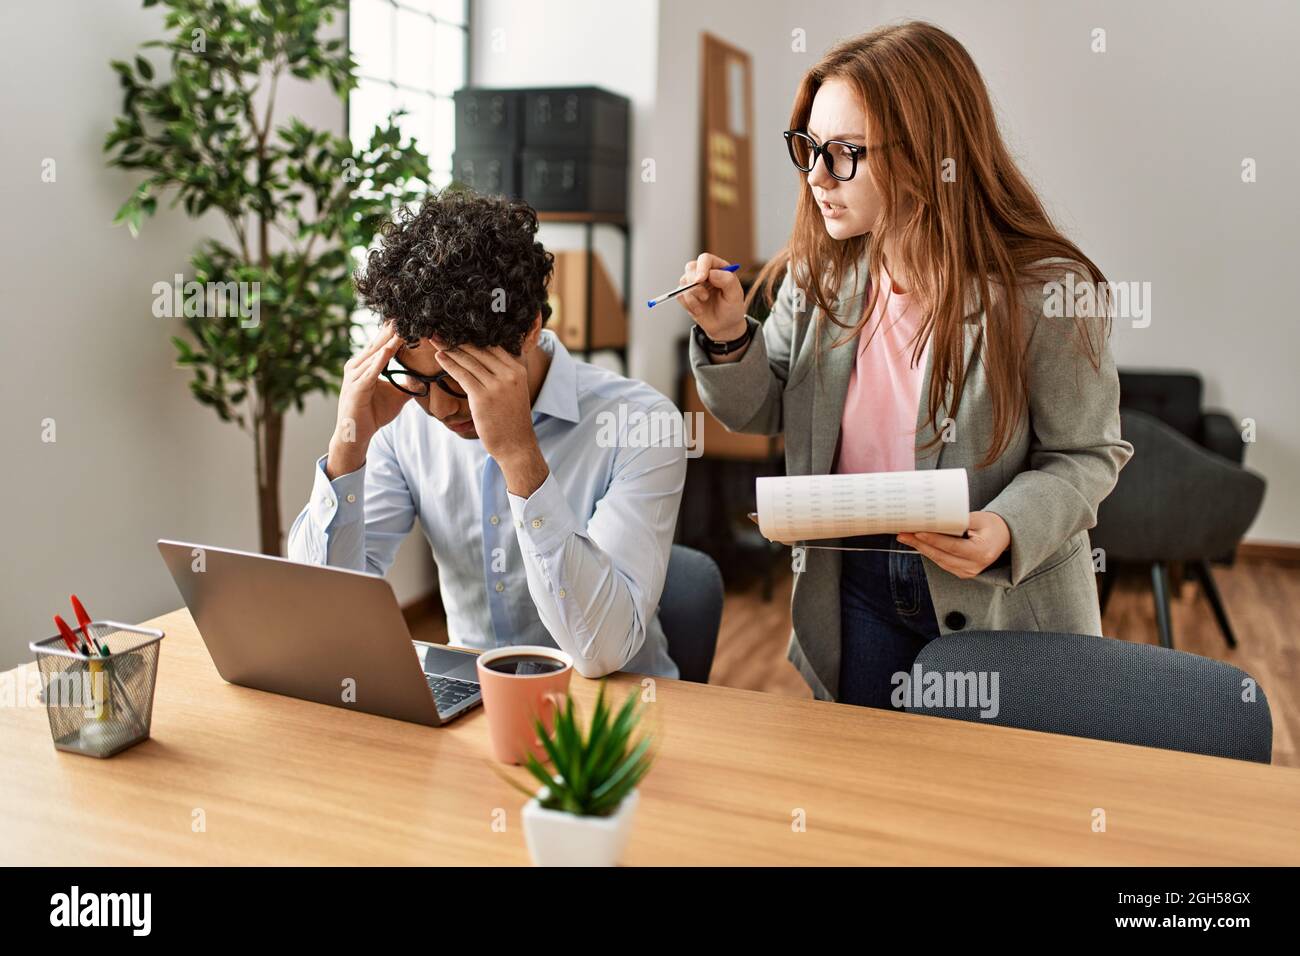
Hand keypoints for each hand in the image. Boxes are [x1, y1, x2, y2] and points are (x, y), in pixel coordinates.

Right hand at [327, 325, 411, 478]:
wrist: (355, 435)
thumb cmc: (373, 414)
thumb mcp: (397, 397)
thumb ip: (409, 385)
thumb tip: (425, 380)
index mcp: (365, 364)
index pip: (382, 343)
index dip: (396, 331)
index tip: (410, 318)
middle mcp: (358, 365)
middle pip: (378, 342)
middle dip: (393, 329)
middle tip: (408, 312)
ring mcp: (355, 375)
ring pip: (375, 353)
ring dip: (389, 339)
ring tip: (403, 325)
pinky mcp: (357, 387)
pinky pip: (371, 371)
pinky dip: (380, 359)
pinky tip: (390, 349)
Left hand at [435, 344, 548, 495]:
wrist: (516, 445)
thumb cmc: (512, 420)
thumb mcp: (515, 391)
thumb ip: (505, 373)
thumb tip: (486, 360)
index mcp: (518, 369)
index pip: (493, 347)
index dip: (473, 338)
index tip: (457, 331)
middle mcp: (510, 374)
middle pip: (480, 350)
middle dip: (458, 339)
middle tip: (441, 330)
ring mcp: (497, 385)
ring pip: (469, 361)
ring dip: (449, 349)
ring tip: (436, 340)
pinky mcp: (483, 396)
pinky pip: (462, 375)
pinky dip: (449, 364)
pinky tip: (439, 357)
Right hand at [677, 252, 746, 341]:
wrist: (724, 326)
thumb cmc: (732, 308)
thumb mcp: (735, 295)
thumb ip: (728, 281)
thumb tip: (711, 273)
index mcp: (718, 268)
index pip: (705, 259)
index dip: (701, 267)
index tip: (701, 279)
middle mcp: (704, 273)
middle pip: (690, 267)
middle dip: (694, 282)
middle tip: (704, 296)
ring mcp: (693, 284)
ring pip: (683, 281)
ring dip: (693, 296)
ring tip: (704, 305)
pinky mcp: (686, 295)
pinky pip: (679, 295)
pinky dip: (688, 304)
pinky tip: (699, 310)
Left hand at [896, 511, 1010, 579]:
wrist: (1003, 536)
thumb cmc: (991, 525)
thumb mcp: (978, 518)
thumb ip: (958, 521)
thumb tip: (933, 518)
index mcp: (981, 552)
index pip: (952, 546)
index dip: (933, 540)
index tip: (917, 532)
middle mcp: (975, 566)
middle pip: (942, 556)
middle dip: (920, 544)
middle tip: (904, 534)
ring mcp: (969, 572)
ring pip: (939, 561)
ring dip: (921, 549)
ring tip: (906, 537)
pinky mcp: (963, 573)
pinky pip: (942, 563)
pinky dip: (930, 553)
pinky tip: (918, 544)